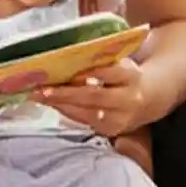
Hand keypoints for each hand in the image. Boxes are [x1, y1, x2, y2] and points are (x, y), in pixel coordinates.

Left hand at [30, 58, 145, 137]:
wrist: (148, 101)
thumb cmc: (124, 76)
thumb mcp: (119, 63)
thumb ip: (100, 60)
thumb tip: (66, 56)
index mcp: (131, 76)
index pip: (110, 73)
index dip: (88, 72)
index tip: (65, 70)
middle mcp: (128, 99)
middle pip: (94, 96)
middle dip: (65, 93)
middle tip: (40, 88)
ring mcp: (120, 119)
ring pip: (86, 112)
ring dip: (60, 104)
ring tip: (38, 96)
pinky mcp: (111, 131)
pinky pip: (84, 121)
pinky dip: (65, 112)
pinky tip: (50, 104)